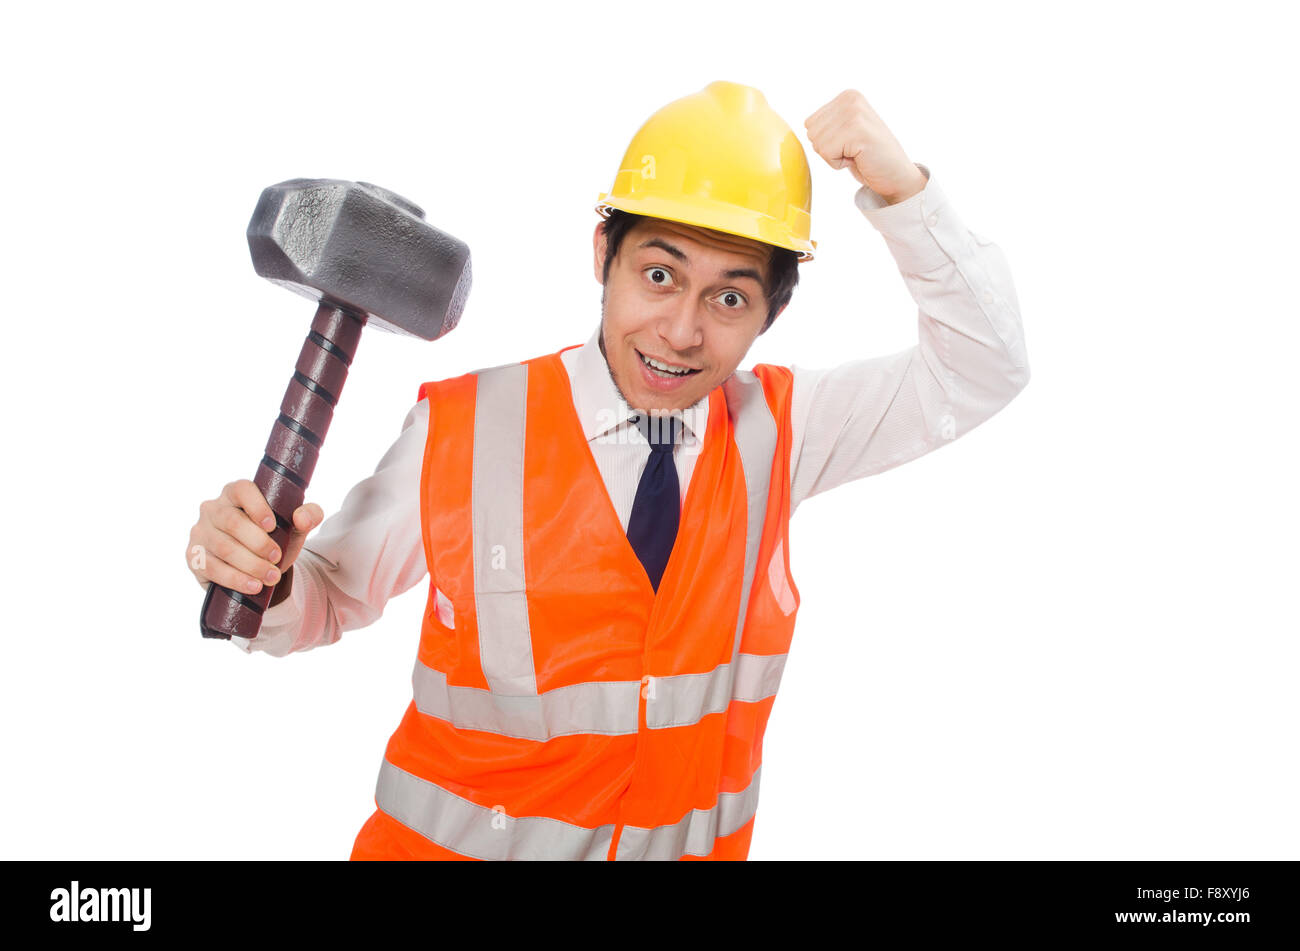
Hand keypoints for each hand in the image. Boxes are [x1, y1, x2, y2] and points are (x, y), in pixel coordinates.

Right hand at [187, 479, 323, 595]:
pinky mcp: (193, 556)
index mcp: (235, 493)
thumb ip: (308, 516)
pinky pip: (211, 567)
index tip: (273, 526)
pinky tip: (252, 585)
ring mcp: (200, 532)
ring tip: (271, 576)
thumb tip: (302, 517)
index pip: (242, 489)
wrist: (257, 569)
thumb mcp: (295, 528)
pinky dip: (235, 579)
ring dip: (250, 565)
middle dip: (258, 543)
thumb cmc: (275, 539)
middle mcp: (213, 508)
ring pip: (224, 547)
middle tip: (277, 557)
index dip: (257, 506)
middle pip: (233, 522)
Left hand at [804, 89, 926, 203]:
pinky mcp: (857, 131)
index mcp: (847, 96)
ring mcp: (854, 113)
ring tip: (856, 153)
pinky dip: (839, 164)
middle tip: (853, 150)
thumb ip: (826, 123)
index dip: (826, 141)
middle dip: (829, 149)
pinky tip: (859, 158)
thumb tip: (799, 124)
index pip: (809, 123)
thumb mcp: (843, 131)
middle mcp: (850, 99)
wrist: (895, 175)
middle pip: (811, 133)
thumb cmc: (867, 157)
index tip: (849, 143)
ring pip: (818, 144)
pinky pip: (827, 154)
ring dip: (834, 156)